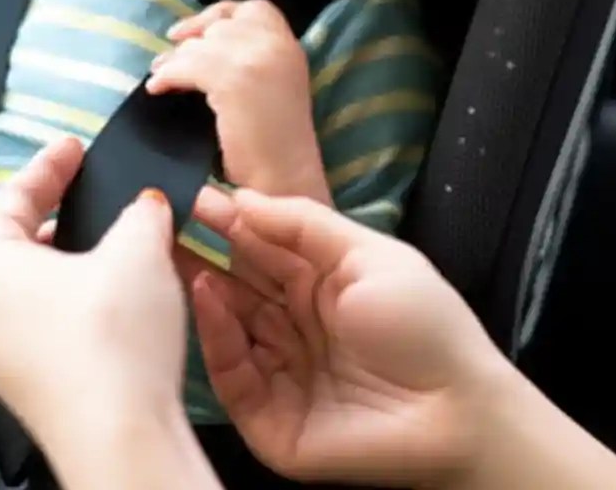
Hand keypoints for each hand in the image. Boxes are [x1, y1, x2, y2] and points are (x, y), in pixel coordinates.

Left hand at [0, 138, 190, 439]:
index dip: (50, 167)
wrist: (118, 433)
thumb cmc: (110, 342)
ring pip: (28, 285)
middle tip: (90, 194)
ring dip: (69, 261)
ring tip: (114, 248)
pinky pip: (39, 323)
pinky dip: (71, 301)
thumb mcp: (138, 248)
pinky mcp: (20, 381)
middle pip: (14, 242)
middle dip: (57, 216)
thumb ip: (140, 212)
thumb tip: (146, 205)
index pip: (13, 196)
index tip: (72, 149)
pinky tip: (112, 300)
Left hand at [147, 0, 330, 203]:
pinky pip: (187, 66)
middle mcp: (278, 46)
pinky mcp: (234, 79)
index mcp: (290, 48)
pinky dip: (167, 76)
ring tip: (161, 78)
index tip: (187, 33)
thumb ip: (245, 63)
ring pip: (201, 45)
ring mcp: (257, 59)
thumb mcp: (268, 91)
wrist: (284, 184)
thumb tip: (193, 47)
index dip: (216, 16)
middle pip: (222, 24)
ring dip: (175, 60)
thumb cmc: (271, 151)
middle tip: (165, 61)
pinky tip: (158, 90)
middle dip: (191, 40)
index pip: (253, 9)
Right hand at [189, 189, 516, 487]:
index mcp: (320, 286)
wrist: (455, 411)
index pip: (262, 249)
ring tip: (173, 249)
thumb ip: (303, 224)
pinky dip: (215, 336)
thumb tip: (241, 196)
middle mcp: (294, 327)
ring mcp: (278, 374)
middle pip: (237, 285)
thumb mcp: (368, 255)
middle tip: (160, 220)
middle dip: (201, 251)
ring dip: (199, 287)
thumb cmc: (424, 325)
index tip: (192, 195)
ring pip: (226, 326)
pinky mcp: (268, 419)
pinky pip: (231, 375)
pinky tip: (206, 296)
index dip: (228, 223)